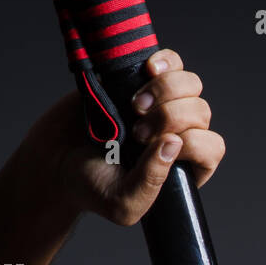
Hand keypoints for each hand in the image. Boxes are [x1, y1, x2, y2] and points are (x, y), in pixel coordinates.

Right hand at [22, 48, 225, 225]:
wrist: (54, 160)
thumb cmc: (90, 188)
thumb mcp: (122, 203)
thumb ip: (150, 182)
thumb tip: (174, 143)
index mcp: (184, 167)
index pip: (211, 147)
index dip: (189, 141)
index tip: (149, 145)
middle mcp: (180, 135)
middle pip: (201, 112)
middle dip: (170, 117)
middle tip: (136, 131)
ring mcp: (163, 105)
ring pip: (191, 85)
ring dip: (166, 90)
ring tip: (135, 105)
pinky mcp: (142, 80)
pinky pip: (172, 62)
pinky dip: (164, 62)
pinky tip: (147, 69)